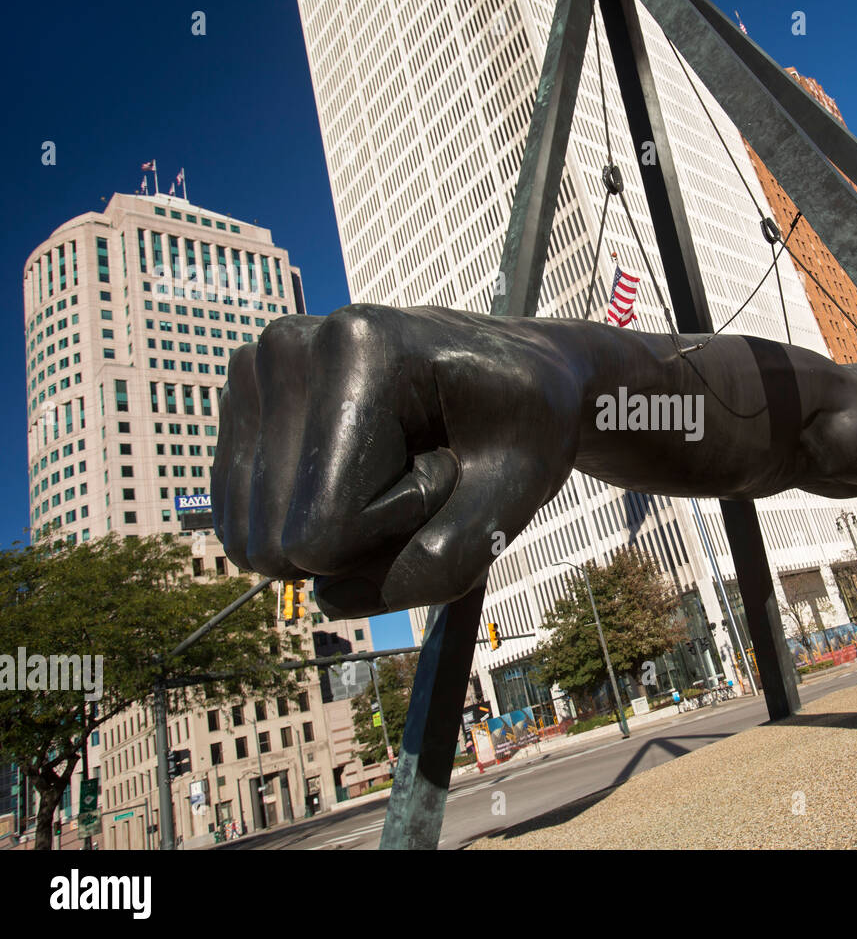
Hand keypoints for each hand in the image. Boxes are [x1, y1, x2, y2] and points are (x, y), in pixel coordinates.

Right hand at [213, 305, 581, 617]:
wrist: (515, 373)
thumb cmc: (524, 422)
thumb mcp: (521, 491)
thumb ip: (447, 557)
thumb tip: (330, 598)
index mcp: (354, 348)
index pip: (326, 532)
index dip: (405, 527)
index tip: (455, 462)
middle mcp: (286, 348)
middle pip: (285, 542)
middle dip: (373, 532)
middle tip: (433, 463)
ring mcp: (254, 377)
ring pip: (260, 543)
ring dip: (346, 529)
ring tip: (403, 461)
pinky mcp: (240, 410)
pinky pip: (247, 530)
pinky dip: (311, 521)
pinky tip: (365, 467)